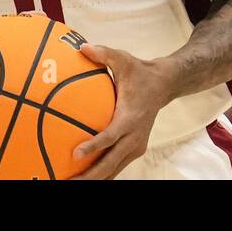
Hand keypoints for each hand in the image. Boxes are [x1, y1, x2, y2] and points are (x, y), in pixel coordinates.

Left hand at [70, 44, 175, 178]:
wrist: (164, 85)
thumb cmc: (139, 72)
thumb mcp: (123, 59)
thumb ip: (103, 54)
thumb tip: (82, 46)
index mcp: (130, 117)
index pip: (110, 135)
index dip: (93, 145)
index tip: (75, 154)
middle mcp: (134, 136)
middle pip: (110, 163)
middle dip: (90, 175)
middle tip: (67, 181)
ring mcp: (135, 146)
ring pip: (113, 169)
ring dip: (94, 178)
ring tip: (70, 184)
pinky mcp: (134, 149)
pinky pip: (115, 165)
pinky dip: (100, 174)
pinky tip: (81, 177)